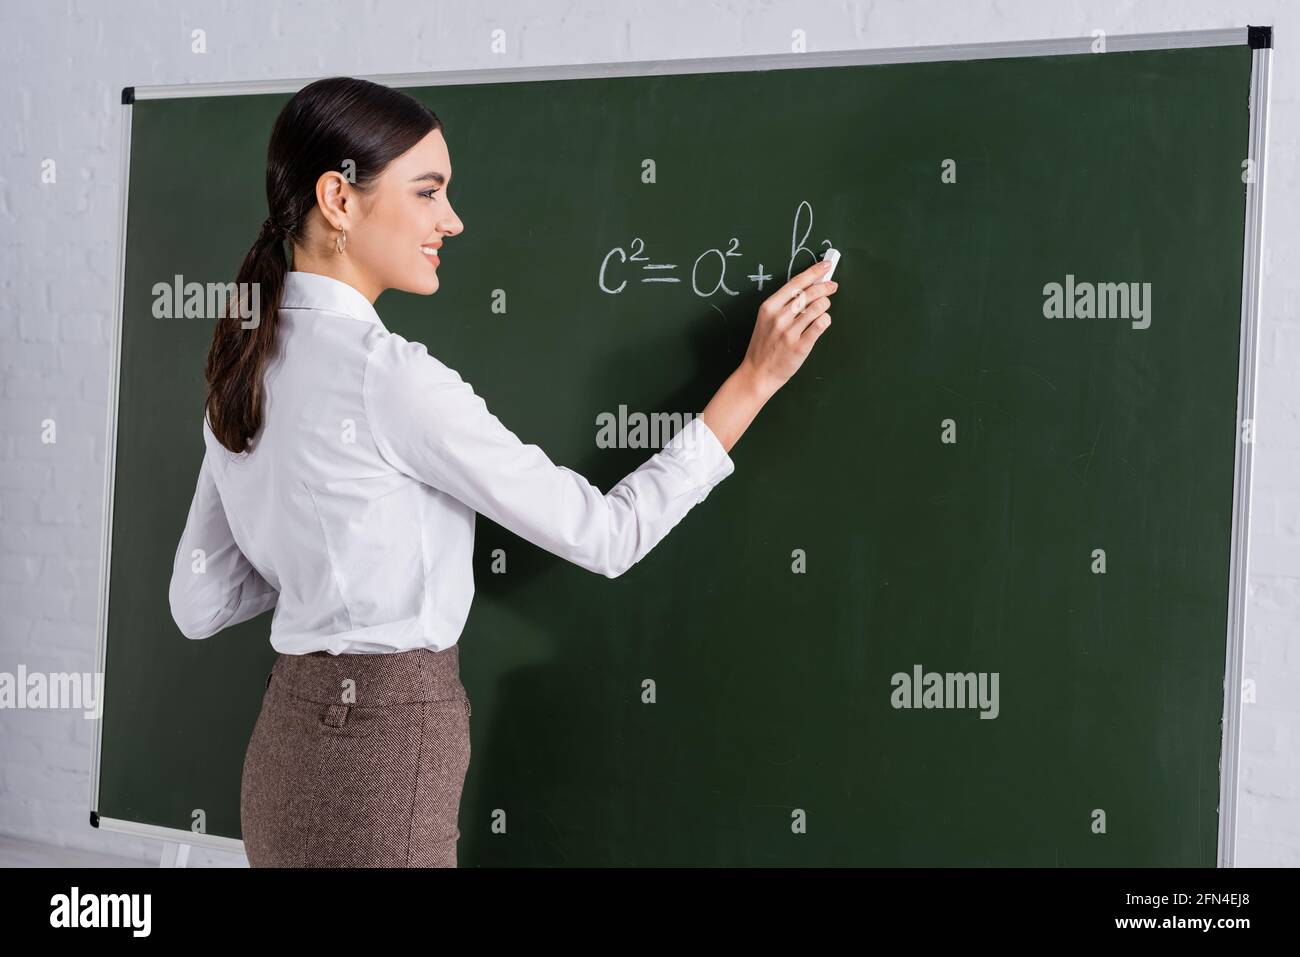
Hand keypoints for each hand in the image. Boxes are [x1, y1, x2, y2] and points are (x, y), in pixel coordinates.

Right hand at [739, 259, 837, 397]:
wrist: (758, 373)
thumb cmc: (764, 346)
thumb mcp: (766, 320)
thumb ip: (785, 304)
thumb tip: (808, 286)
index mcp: (769, 307)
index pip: (796, 283)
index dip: (814, 272)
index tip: (826, 266)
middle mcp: (779, 317)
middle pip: (810, 293)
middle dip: (825, 287)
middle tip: (832, 286)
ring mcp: (790, 332)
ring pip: (819, 307)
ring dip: (825, 305)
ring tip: (823, 308)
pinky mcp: (800, 345)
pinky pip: (821, 324)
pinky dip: (825, 320)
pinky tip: (822, 322)